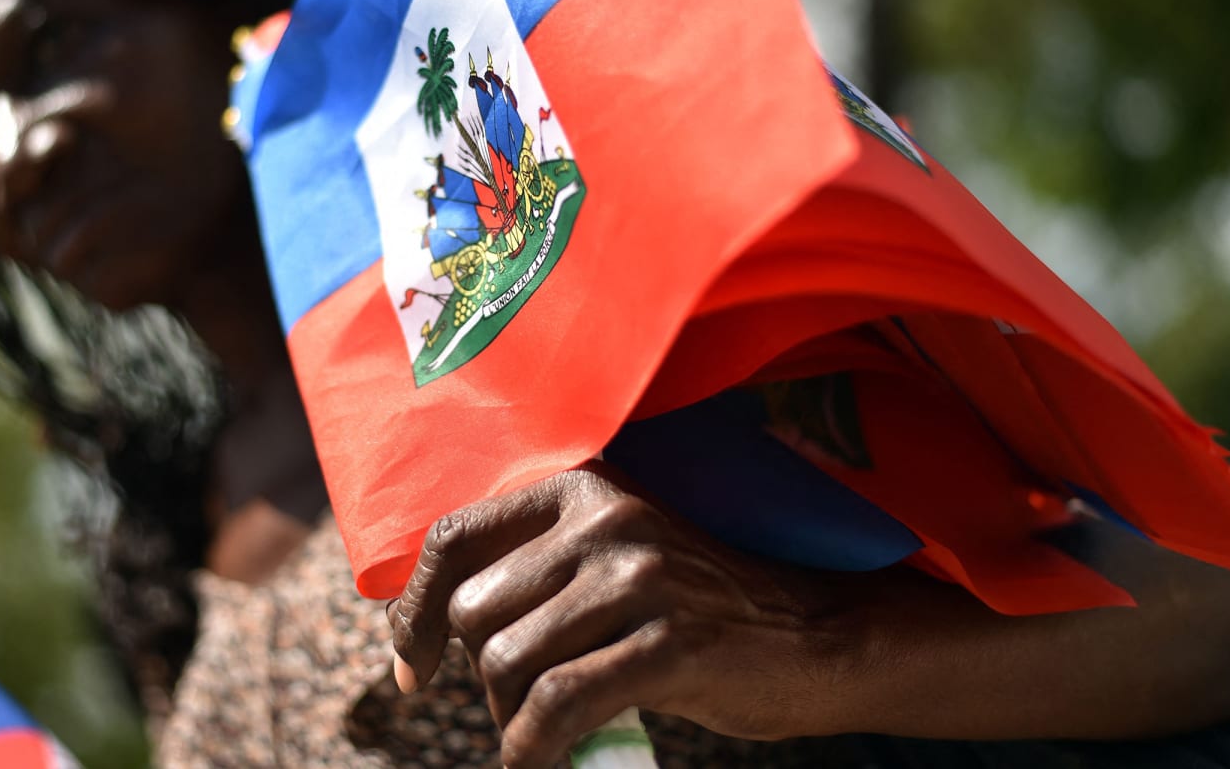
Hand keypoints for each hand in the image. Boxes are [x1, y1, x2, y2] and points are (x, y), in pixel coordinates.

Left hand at [387, 465, 860, 768]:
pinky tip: (538, 763)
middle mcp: (604, 518)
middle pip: (475, 611)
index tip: (414, 668)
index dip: (415, 611)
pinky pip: (555, 706)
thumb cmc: (692, 608)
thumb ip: (532, 570)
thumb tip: (421, 627)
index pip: (454, 539)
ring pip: (506, 661)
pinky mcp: (668, 644)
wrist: (815, 635)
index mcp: (581, 487)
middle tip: (515, 706)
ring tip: (539, 732)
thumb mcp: (612, 558)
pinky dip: (530, 749)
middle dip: (480, 674)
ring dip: (507, 716)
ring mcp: (638, 578)